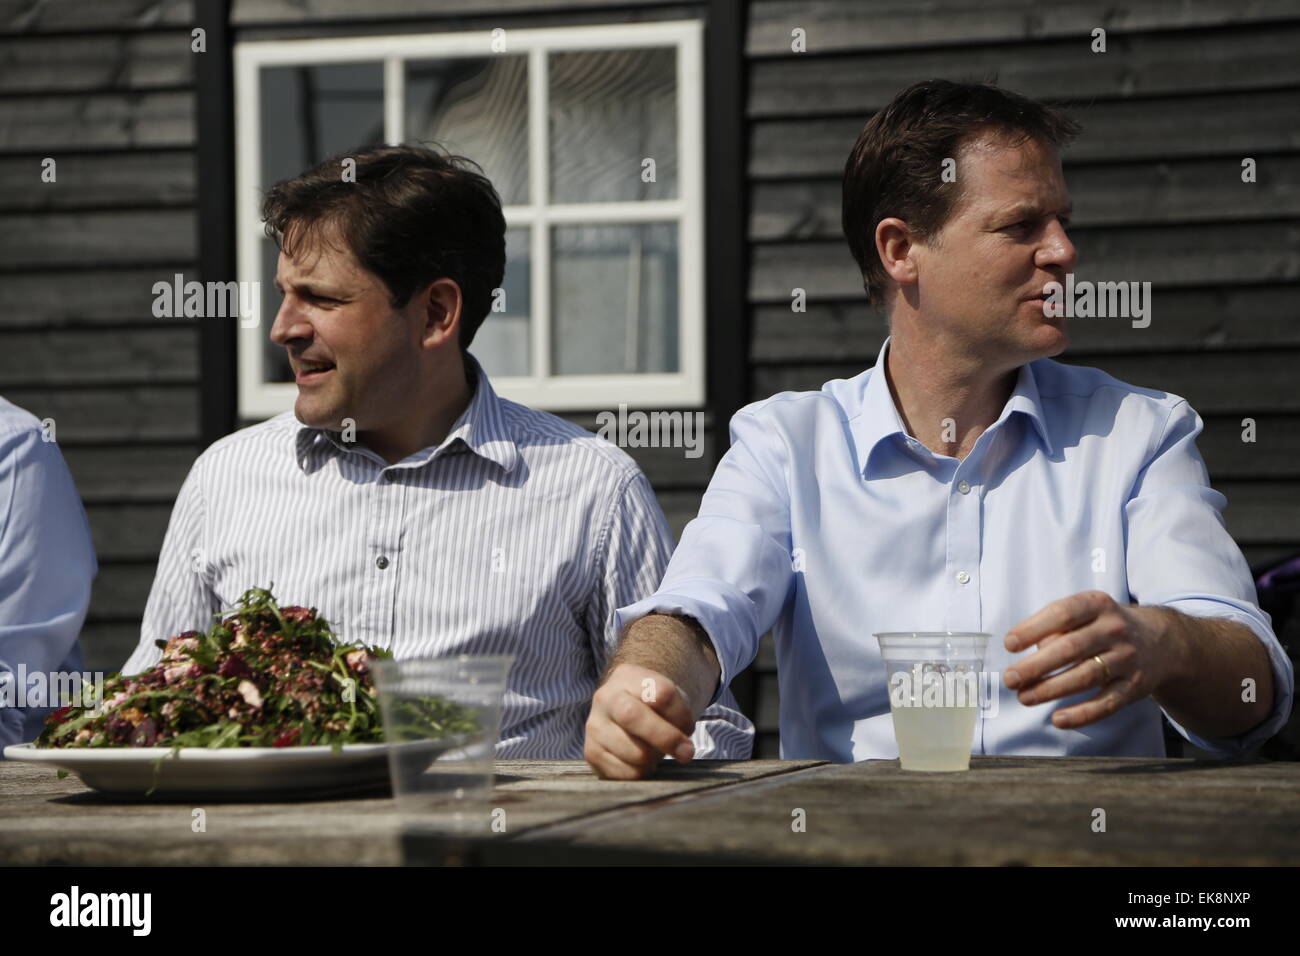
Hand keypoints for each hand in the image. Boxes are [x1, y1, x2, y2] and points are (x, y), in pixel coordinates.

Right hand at [584, 663, 695, 779]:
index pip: (661, 694)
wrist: (622, 714)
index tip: (688, 727)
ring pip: (634, 751)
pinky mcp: (592, 752)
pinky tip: (641, 761)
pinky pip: (626, 772)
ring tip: (655, 750)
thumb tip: (684, 751)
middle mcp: (606, 697)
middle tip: (686, 753)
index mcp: (628, 676)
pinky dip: (643, 772)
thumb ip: (681, 717)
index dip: (681, 715)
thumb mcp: (670, 699)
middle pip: (632, 715)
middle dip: (665, 738)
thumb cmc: (653, 707)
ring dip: (654, 757)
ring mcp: (595, 725)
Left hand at [1003, 590, 1173, 729]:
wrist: (1162, 641)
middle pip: (1070, 648)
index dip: (1032, 628)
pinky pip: (1107, 704)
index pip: (1062, 613)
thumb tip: (1029, 652)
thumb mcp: (1085, 613)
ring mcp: (1128, 658)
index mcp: (1097, 604)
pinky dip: (1082, 714)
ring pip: (1086, 677)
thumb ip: (1056, 628)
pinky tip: (1058, 719)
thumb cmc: (1103, 626)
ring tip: (1024, 697)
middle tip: (1010, 679)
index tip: (1009, 644)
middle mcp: (1115, 629)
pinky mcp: (1136, 687)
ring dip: (1051, 690)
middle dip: (1036, 666)